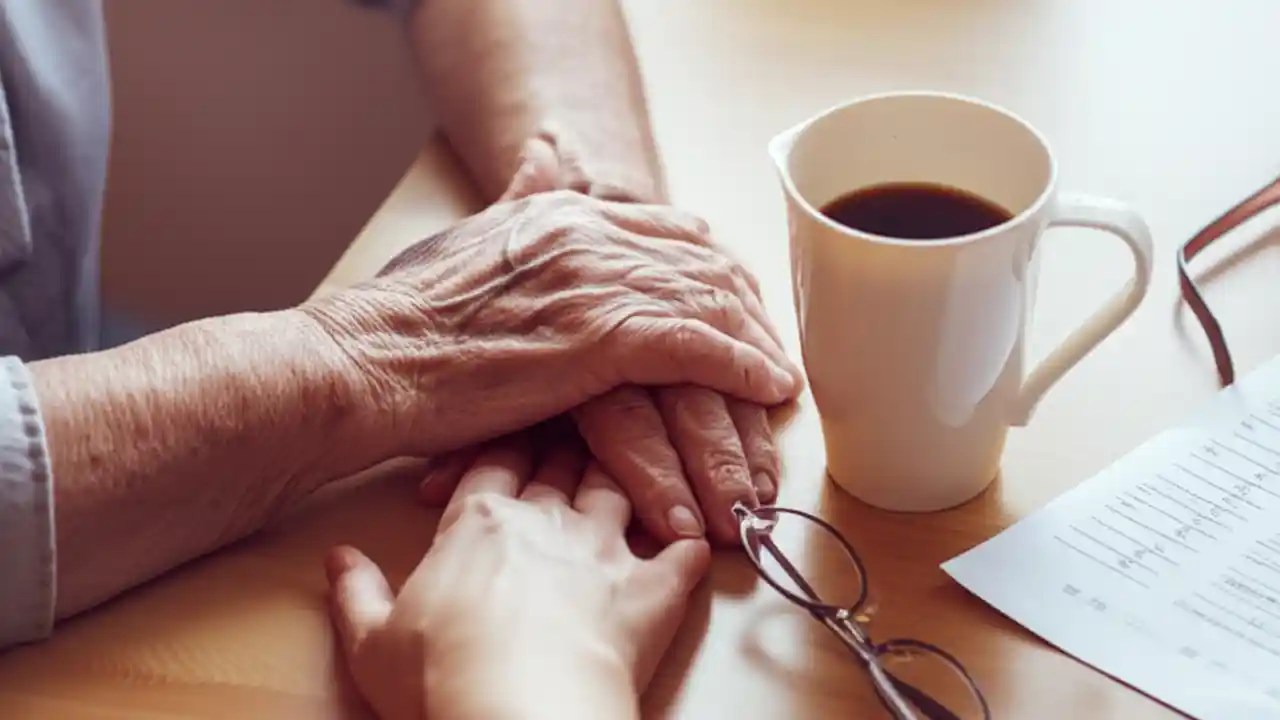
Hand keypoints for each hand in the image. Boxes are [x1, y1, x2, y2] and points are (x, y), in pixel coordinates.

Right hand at [300, 187, 802, 463]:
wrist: (365, 361)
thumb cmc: (406, 318)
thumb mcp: (472, 236)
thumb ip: (522, 196)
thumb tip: (549, 153)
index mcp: (563, 213)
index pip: (670, 229)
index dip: (714, 269)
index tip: (737, 302)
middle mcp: (590, 235)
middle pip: (704, 263)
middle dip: (747, 306)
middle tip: (771, 345)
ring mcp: (598, 283)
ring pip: (711, 302)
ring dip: (755, 343)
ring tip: (779, 375)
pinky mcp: (602, 338)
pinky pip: (699, 347)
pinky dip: (742, 367)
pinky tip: (769, 386)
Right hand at [326, 437, 710, 719]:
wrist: (517, 713)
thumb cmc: (441, 680)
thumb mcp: (371, 642)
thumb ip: (355, 592)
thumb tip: (336, 558)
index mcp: (477, 524)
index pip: (494, 461)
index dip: (506, 445)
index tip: (515, 433)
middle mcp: (545, 521)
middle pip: (560, 463)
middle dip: (566, 445)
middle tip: (574, 433)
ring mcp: (604, 550)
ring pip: (620, 484)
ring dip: (627, 471)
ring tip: (633, 461)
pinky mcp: (652, 590)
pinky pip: (684, 549)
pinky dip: (693, 536)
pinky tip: (699, 529)